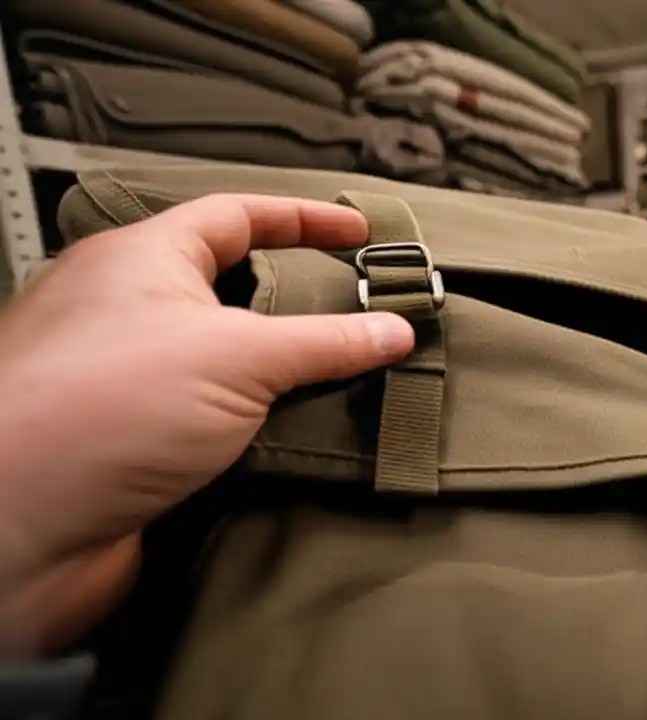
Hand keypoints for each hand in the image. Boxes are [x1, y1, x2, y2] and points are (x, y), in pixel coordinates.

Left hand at [0, 195, 413, 657]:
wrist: (14, 528)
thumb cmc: (95, 412)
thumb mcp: (239, 358)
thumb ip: (327, 341)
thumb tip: (391, 328)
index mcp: (138, 259)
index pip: (235, 215)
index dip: (303, 218)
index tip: (358, 231)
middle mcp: (122, 310)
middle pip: (228, 287)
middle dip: (296, 300)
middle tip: (359, 312)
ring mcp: (123, 378)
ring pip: (220, 358)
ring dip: (277, 371)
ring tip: (340, 381)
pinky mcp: (129, 442)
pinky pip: (209, 419)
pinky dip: (254, 424)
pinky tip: (290, 441)